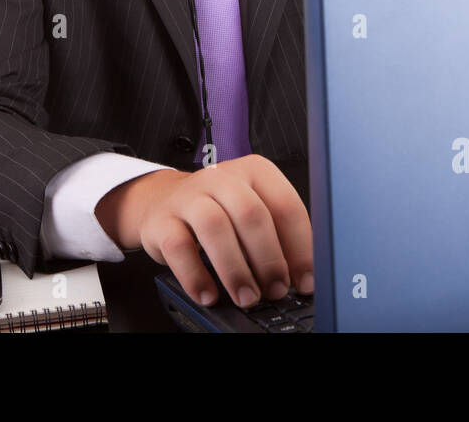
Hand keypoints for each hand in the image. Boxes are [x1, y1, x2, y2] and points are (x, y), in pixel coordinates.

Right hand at [95, 154, 312, 307]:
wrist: (162, 201)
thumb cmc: (218, 210)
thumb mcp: (252, 210)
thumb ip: (277, 235)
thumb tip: (302, 276)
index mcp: (254, 171)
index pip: (285, 205)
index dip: (300, 247)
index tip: (305, 280)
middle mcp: (221, 178)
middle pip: (251, 214)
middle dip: (268, 259)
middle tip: (276, 290)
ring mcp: (189, 197)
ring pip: (214, 226)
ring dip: (235, 269)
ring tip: (247, 297)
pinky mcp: (162, 220)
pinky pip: (178, 247)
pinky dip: (195, 276)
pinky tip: (209, 294)